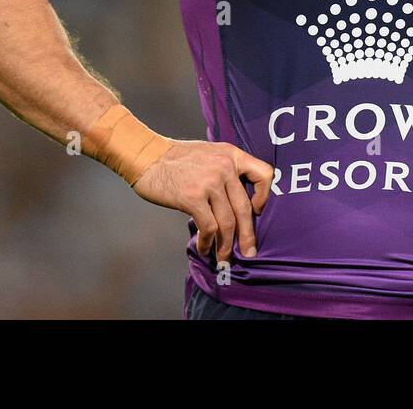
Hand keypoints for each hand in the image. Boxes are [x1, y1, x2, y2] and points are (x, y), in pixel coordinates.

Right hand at [131, 140, 273, 265]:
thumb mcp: (210, 153)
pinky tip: (204, 248)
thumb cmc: (177, 158)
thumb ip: (226, 169)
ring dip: (226, 246)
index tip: (257, 210)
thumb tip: (238, 201)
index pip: (265, 173)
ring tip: (223, 259)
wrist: (147, 156)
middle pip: (244, 208)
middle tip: (249, 253)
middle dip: (247, 235)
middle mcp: (225, 167)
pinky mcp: (193, 197)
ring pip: (228, 222)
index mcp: (232, 155)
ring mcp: (209, 182)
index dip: (265, 195)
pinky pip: (209, 227)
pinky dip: (208, 242)